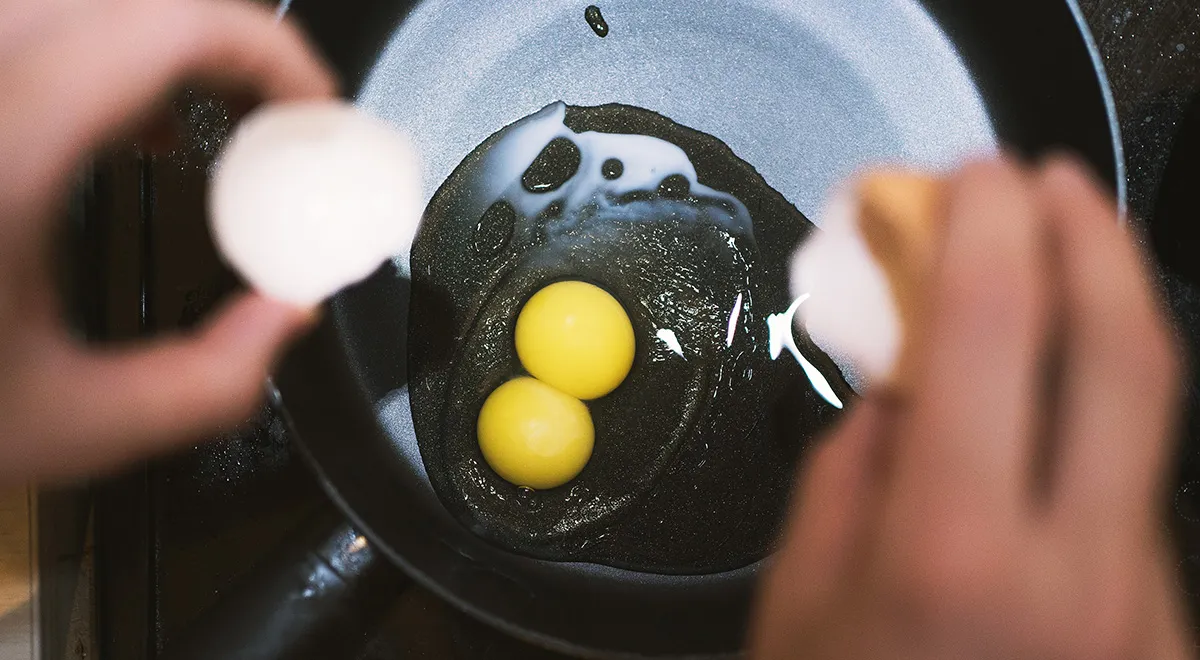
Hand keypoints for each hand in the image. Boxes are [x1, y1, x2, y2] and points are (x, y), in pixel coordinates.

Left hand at [0, 0, 335, 483]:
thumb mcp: (71, 427)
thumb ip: (213, 382)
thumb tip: (287, 319)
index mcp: (13, 145)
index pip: (179, 26)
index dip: (275, 51)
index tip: (315, 110)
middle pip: (139, 3)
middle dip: (230, 49)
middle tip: (271, 118)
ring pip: (82, 9)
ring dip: (161, 49)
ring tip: (193, 124)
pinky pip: (34, 32)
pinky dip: (99, 58)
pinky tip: (111, 128)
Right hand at [753, 158, 1192, 658]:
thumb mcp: (798, 600)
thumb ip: (853, 470)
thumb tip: (902, 380)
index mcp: (958, 557)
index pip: (995, 328)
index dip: (983, 225)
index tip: (964, 181)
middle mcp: (1081, 576)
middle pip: (1129, 349)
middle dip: (1091, 236)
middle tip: (1046, 188)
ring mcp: (1147, 609)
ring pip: (1143, 426)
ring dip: (1093, 333)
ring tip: (1033, 296)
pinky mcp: (1165, 633)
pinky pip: (1134, 502)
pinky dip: (1091, 436)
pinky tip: (1040, 437)